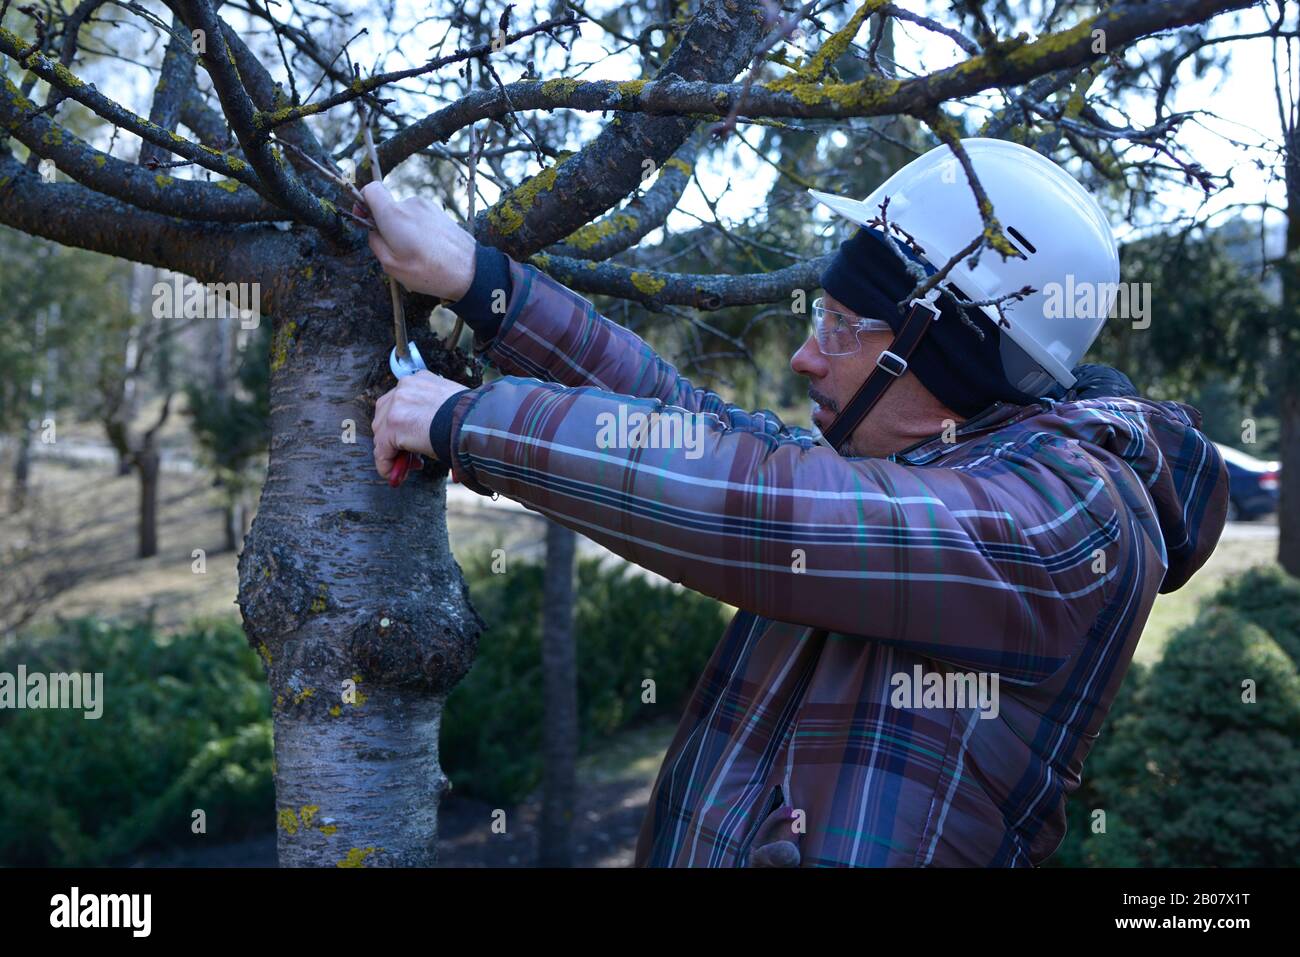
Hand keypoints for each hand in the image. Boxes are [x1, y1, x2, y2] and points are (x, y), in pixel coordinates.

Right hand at [359, 182, 475, 300]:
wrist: (470, 271)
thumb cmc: (429, 271)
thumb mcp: (390, 265)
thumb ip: (375, 243)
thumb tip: (374, 231)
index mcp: (394, 214)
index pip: (371, 189)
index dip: (362, 201)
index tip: (364, 218)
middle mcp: (410, 204)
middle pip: (389, 207)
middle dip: (386, 225)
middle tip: (396, 251)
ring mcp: (428, 206)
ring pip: (405, 215)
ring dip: (404, 230)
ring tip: (416, 254)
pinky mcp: (440, 212)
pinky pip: (420, 218)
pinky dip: (419, 231)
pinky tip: (429, 250)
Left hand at [372, 371, 466, 480]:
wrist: (474, 422)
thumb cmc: (470, 418)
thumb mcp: (449, 405)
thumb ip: (433, 411)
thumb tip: (428, 432)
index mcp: (419, 380)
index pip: (400, 402)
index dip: (403, 424)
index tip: (413, 440)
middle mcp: (404, 388)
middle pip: (385, 415)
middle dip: (394, 437)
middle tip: (411, 455)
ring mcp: (395, 405)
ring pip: (381, 432)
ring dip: (392, 451)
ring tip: (410, 465)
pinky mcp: (392, 426)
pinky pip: (382, 450)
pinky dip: (386, 464)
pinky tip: (394, 474)